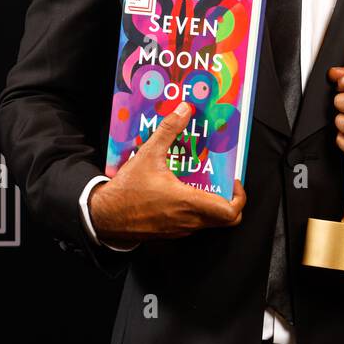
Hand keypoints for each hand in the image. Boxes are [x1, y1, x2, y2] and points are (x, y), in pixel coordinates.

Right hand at [89, 102, 246, 244]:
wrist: (104, 216)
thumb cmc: (126, 190)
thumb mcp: (148, 154)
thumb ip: (169, 130)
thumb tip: (184, 110)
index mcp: (188, 202)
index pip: (230, 212)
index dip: (239, 197)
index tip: (233, 181)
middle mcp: (188, 221)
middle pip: (225, 220)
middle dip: (230, 201)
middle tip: (223, 182)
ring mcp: (180, 230)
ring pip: (209, 223)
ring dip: (212, 205)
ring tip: (203, 183)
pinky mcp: (171, 233)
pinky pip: (193, 225)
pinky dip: (196, 211)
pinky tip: (185, 192)